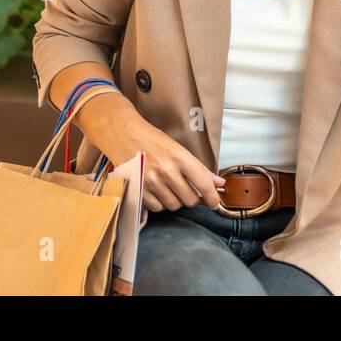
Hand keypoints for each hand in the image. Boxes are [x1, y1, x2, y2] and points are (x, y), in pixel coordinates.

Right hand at [85, 97, 224, 212]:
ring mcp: (151, 182)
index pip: (204, 184)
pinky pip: (157, 207)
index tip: (214, 202)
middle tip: (185, 188)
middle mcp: (167, 171)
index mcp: (180, 157)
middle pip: (190, 199)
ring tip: (168, 187)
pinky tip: (156, 190)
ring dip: (174, 200)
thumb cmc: (151, 139)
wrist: (122, 133)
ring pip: (174, 205)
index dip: (213, 197)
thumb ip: (199, 168)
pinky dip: (159, 202)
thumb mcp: (177, 148)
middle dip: (191, 197)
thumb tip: (218, 183)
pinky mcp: (138, 190)